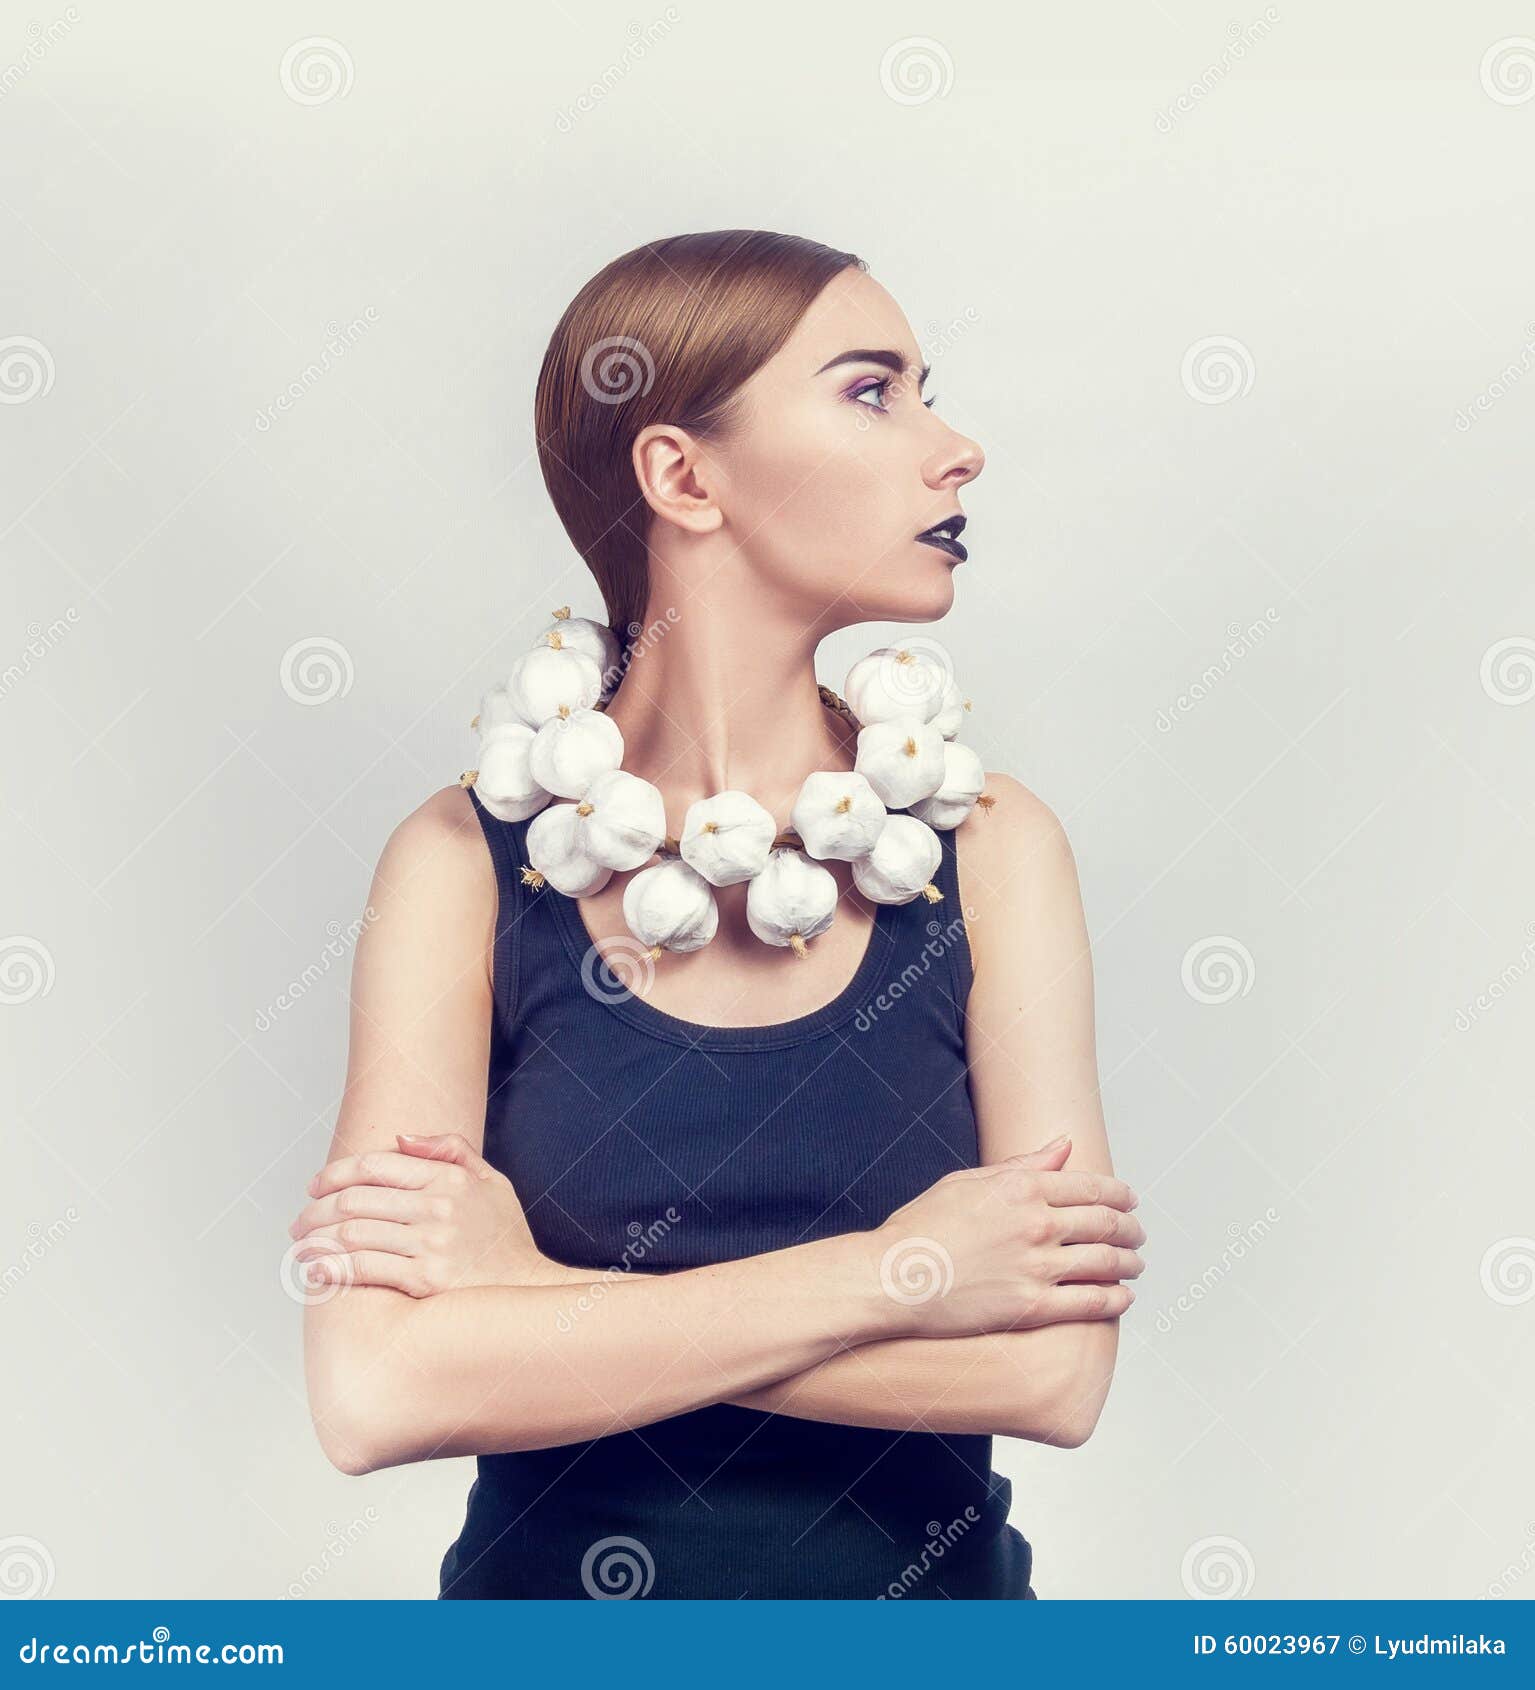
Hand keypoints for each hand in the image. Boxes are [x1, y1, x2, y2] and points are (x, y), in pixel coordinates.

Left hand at [288, 1132, 571, 1295]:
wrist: (528, 1293)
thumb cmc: (505, 1239)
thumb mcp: (492, 1182)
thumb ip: (452, 1150)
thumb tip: (402, 1138)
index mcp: (449, 1178)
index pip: (375, 1166)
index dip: (334, 1174)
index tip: (314, 1187)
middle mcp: (439, 1206)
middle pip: (355, 1201)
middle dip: (315, 1211)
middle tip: (298, 1223)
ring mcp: (432, 1244)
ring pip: (353, 1235)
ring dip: (316, 1241)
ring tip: (300, 1249)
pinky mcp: (425, 1281)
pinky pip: (364, 1269)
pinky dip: (332, 1268)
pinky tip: (317, 1271)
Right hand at [869, 1136, 1144, 1337]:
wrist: (893, 1278)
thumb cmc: (922, 1227)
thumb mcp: (967, 1181)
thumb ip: (1021, 1165)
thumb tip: (1062, 1147)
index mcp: (1021, 1188)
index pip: (1091, 1187)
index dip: (1119, 1194)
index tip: (1129, 1199)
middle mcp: (1036, 1224)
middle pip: (1105, 1223)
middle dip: (1130, 1228)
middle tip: (1138, 1232)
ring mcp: (1037, 1267)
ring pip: (1105, 1262)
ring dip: (1129, 1262)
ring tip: (1135, 1264)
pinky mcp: (1032, 1307)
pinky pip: (1091, 1303)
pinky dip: (1115, 1299)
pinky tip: (1123, 1298)